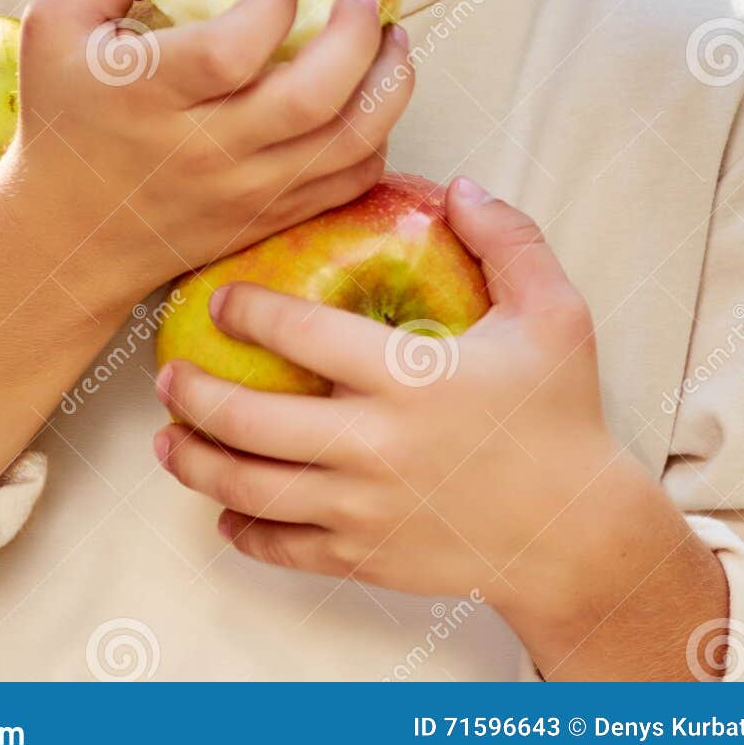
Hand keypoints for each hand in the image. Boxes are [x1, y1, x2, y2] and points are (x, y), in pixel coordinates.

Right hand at [0, 0, 414, 307]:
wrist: (63, 238)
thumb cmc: (62, 118)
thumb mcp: (52, 23)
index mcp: (147, 95)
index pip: (231, 51)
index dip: (272, 7)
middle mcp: (202, 150)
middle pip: (310, 97)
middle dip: (356, 36)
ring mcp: (243, 193)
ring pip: (348, 143)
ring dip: (388, 85)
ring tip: (393, 40)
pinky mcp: (268, 219)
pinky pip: (349, 182)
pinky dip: (377, 137)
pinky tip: (372, 98)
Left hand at [153, 176, 621, 619]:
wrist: (577, 537)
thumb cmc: (561, 419)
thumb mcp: (554, 315)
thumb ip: (508, 239)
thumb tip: (458, 186)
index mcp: (406, 378)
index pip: (300, 333)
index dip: (248, 309)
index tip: (219, 296)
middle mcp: (371, 446)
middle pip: (249, 421)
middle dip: (193, 392)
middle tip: (167, 370)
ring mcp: (361, 509)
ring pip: (250, 487)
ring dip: (196, 461)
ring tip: (168, 438)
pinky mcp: (363, 558)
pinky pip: (281, 545)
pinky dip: (242, 526)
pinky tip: (224, 508)